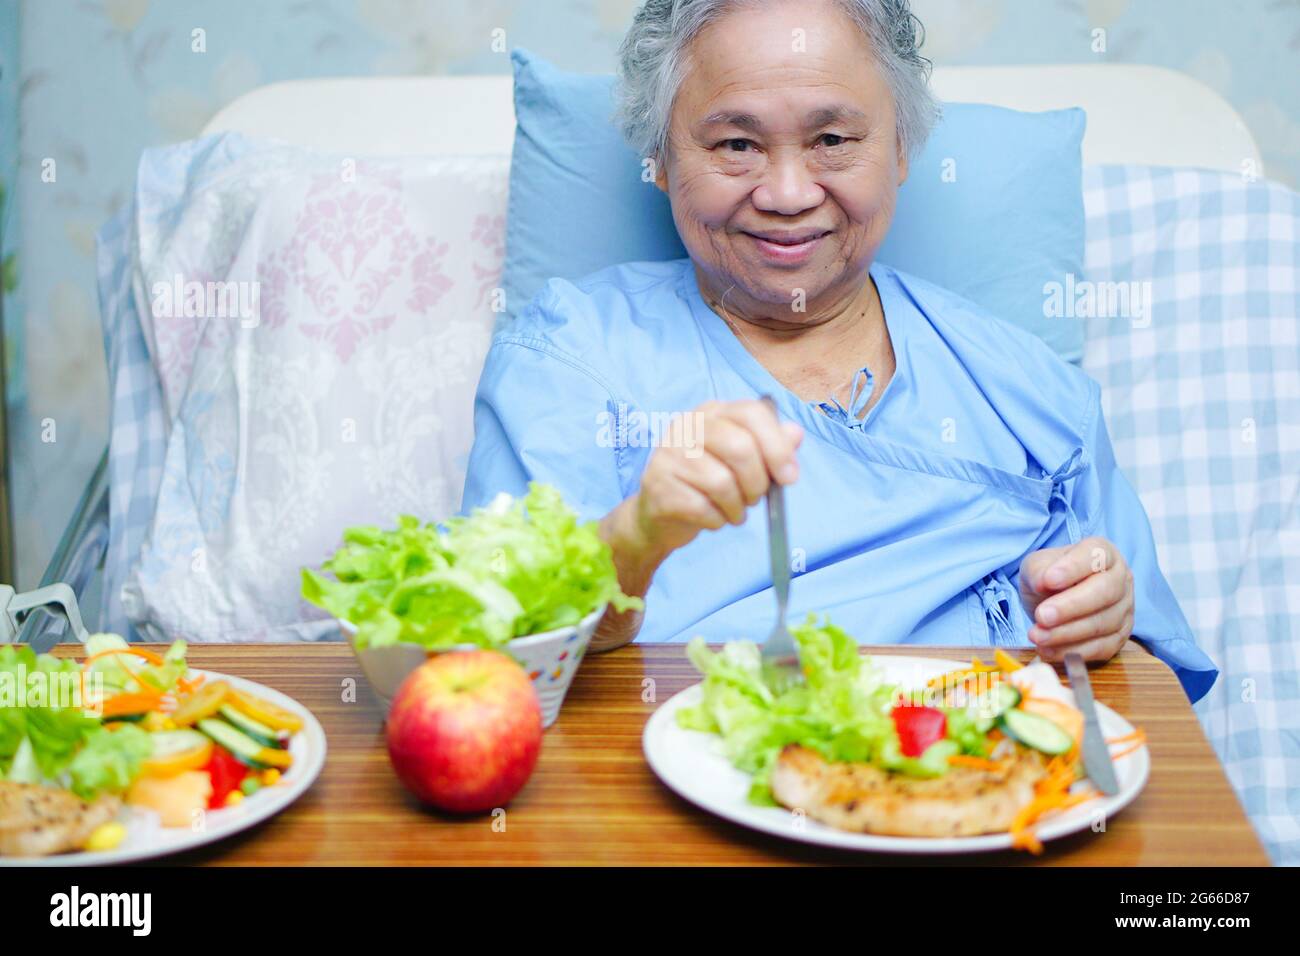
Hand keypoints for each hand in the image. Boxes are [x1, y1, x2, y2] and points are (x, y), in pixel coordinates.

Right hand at [619, 399, 802, 563]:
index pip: (752, 413)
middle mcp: (686, 426)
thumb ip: (770, 446)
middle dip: (758, 482)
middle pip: (740, 448)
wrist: (659, 515)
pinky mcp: (659, 486)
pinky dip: (718, 521)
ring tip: (733, 511)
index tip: (790, 477)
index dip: (777, 446)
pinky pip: (703, 508)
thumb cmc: (707, 484)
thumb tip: (795, 433)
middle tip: (755, 498)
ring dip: (737, 507)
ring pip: (722, 483)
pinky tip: (714, 518)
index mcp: (712, 412)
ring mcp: (668, 455)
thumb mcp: (742, 463)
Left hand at [1018, 536, 1133, 663]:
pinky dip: (1073, 651)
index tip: (1048, 580)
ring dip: (1067, 633)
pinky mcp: (1120, 637)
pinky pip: (1102, 647)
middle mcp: (1121, 579)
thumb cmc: (1048, 577)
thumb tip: (1043, 582)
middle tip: (1042, 616)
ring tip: (1037, 635)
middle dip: (1071, 607)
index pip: (1095, 556)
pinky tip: (1047, 650)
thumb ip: (1039, 570)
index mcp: (1104, 553)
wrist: (1052, 600)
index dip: (1072, 568)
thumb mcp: (1036, 566)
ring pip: (1103, 623)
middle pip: (1105, 592)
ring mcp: (1125, 609)